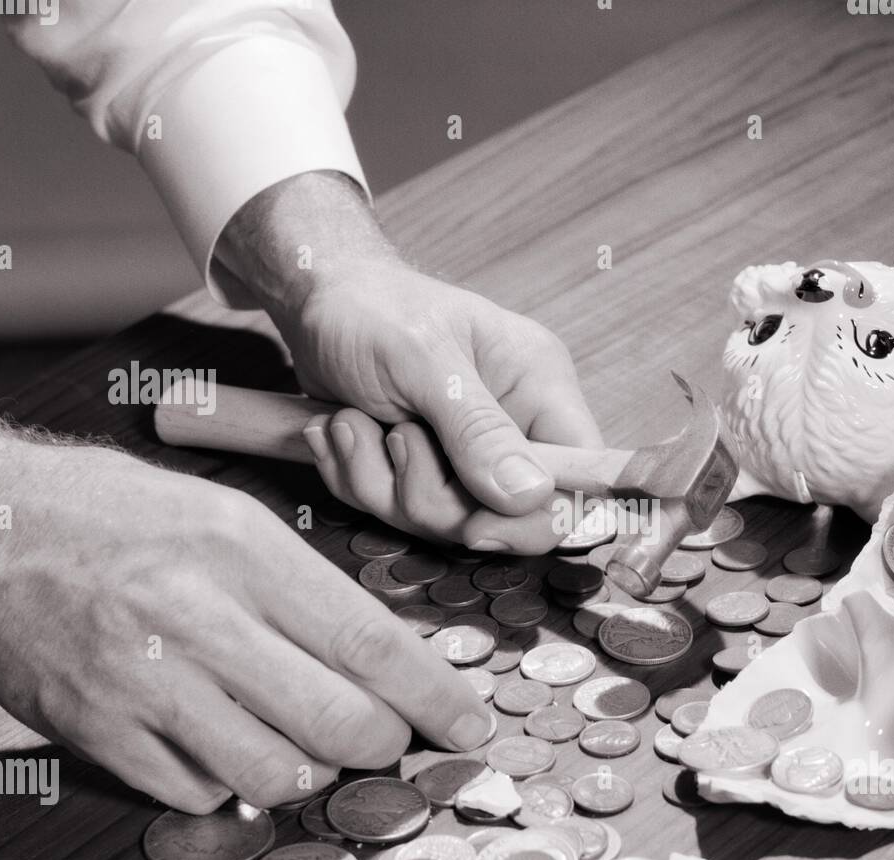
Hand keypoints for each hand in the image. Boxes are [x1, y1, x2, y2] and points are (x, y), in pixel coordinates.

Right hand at [0, 423, 494, 813]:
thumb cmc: (116, 515)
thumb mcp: (227, 516)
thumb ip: (305, 589)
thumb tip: (385, 659)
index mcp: (243, 549)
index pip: (369, 640)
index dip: (433, 694)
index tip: (468, 722)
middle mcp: (198, 616)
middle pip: (338, 719)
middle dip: (384, 743)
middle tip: (389, 738)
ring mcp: (144, 681)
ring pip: (276, 772)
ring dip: (310, 769)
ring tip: (301, 739)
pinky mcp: (99, 731)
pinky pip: (199, 794)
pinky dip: (231, 784)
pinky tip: (224, 746)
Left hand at [217, 172, 602, 552]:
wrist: (314, 299)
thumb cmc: (373, 309)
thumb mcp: (423, 361)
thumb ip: (478, 431)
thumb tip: (531, 496)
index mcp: (539, 387)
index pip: (579, 475)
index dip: (539, 517)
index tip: (476, 526)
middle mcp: (513, 428)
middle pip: (508, 516)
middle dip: (434, 499)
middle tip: (394, 442)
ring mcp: (467, 456)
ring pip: (445, 522)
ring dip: (381, 483)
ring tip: (352, 421)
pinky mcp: (423, 472)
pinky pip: (398, 514)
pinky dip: (358, 479)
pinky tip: (341, 430)